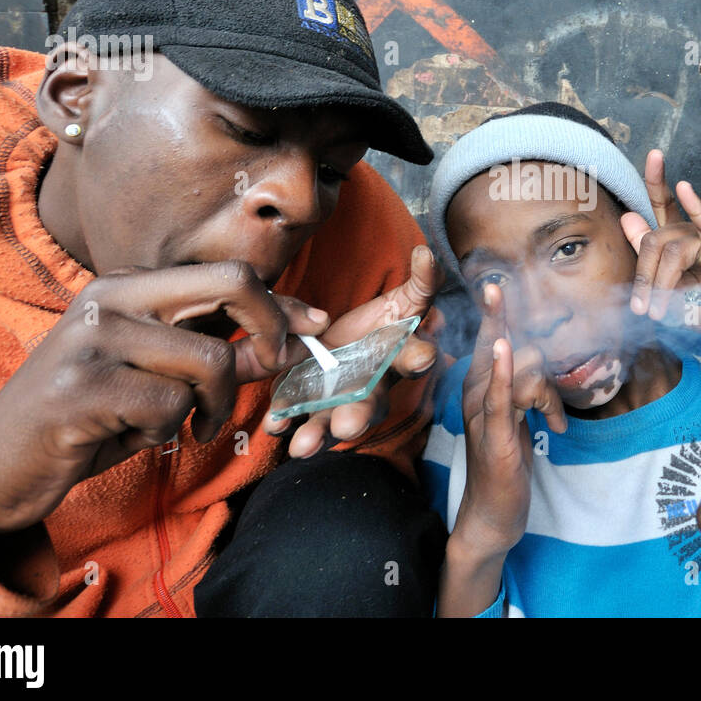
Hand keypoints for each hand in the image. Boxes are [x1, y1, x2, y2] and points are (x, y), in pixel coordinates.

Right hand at [0, 261, 328, 538]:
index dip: (281, 303)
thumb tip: (290, 342)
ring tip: (184, 425)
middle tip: (268, 372)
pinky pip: (171, 407)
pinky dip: (167, 432)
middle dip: (270, 332)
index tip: (313, 328)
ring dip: (213, 406)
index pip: (228, 276)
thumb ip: (217, 354)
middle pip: (232, 286)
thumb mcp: (157, 378)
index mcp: (128, 287)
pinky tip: (134, 436)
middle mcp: (110, 298)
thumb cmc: (87, 419)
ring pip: (210, 360)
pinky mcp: (81, 388)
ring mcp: (93, 339)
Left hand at [262, 245, 441, 456]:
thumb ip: (421, 281)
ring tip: (301, 447)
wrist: (352, 347)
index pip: (415, 357)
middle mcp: (375, 388)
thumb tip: (427, 252)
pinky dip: (285, 422)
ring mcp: (343, 401)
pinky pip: (299, 417)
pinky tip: (273, 424)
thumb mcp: (406, 301)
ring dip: (318, 434)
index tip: (420, 357)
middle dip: (358, 416)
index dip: (418, 357)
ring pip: (332, 421)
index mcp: (401, 358)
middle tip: (347, 427)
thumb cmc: (383, 328)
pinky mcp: (312, 404)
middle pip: (371, 403)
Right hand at [453, 283, 565, 557]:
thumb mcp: (517, 417)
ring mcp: (483, 413)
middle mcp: (475, 391)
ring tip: (554, 424)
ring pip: (521, 368)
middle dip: (542, 364)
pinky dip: (502, 368)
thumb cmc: (505, 465)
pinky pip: (500, 394)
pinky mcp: (495, 435)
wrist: (492, 515)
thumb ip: (523, 387)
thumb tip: (538, 363)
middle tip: (552, 402)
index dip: (494, 309)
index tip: (498, 282)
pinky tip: (503, 347)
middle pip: (508, 346)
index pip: (490, 336)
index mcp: (479, 384)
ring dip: (550, 395)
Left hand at [621, 148, 700, 335]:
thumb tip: (628, 216)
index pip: (663, 204)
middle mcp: (692, 232)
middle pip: (655, 237)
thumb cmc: (696, 309)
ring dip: (661, 282)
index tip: (654, 155)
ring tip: (658, 310)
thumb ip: (644, 251)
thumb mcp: (661, 283)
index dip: (656, 179)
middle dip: (644, 274)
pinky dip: (695, 207)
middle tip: (641, 307)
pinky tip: (684, 188)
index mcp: (676, 237)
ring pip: (672, 247)